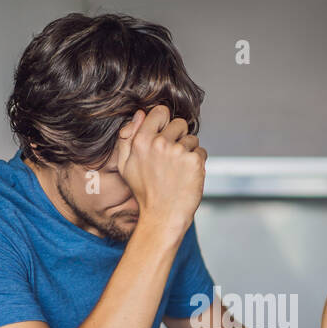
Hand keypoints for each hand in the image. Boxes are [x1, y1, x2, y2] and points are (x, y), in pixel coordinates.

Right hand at [114, 104, 205, 240]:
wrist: (162, 216)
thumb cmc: (145, 192)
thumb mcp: (125, 166)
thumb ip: (128, 138)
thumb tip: (139, 115)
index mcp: (141, 141)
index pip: (160, 111)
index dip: (165, 122)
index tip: (165, 134)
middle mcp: (159, 143)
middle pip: (179, 124)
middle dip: (179, 137)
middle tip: (172, 159)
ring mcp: (178, 151)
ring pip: (192, 139)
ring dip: (188, 152)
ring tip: (178, 170)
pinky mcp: (194, 161)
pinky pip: (201, 152)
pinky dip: (197, 163)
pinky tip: (187, 176)